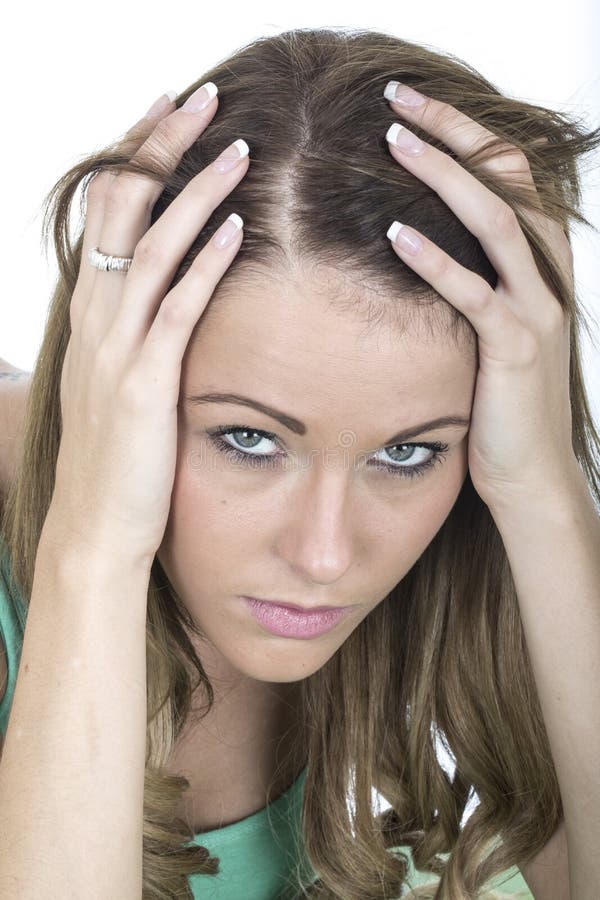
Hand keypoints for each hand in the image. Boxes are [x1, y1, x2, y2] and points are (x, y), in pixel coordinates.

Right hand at [44, 84, 249, 569]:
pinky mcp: (145, 383)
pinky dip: (205, 264)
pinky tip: (236, 228)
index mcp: (91, 312)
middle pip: (122, 208)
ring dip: (195, 192)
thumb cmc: (118, 458)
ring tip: (239, 148)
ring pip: (151, 248)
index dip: (135, 157)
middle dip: (160, 146)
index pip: (108, 213)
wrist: (95, 528)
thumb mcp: (120, 381)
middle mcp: (95, 317)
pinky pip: (175, 309)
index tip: (170, 113)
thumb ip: (140, 334)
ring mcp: (115, 348)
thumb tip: (174, 300)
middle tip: (203, 96)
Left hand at [383, 83, 577, 512]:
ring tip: (392, 142)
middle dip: (453, 131)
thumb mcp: (487, 331)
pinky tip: (396, 234)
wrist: (530, 473)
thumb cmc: (497, 402)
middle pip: (506, 177)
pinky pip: (476, 292)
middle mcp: (547, 275)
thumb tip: (407, 246)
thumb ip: (468, 285)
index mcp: (539, 264)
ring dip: (443, 175)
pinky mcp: (516, 348)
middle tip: (397, 98)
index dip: (466, 134)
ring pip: (495, 221)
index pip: (509, 175)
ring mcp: (537, 308)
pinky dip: (436, 260)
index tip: (410, 107)